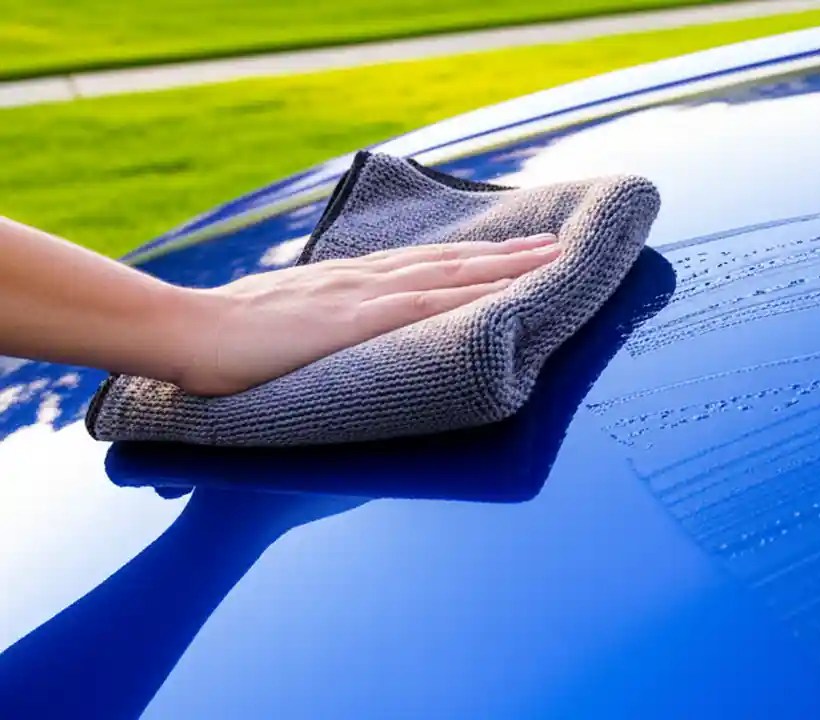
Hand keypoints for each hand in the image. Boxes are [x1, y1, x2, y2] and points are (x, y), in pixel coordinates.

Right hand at [170, 233, 559, 395]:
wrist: (188, 335)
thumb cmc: (231, 344)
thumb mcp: (290, 329)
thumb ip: (326, 333)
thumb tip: (343, 345)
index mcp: (351, 283)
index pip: (427, 265)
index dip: (474, 259)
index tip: (514, 252)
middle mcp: (365, 279)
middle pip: (450, 262)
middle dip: (507, 255)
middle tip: (557, 246)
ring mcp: (361, 296)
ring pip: (449, 275)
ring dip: (504, 266)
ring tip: (550, 258)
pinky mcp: (352, 320)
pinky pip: (424, 304)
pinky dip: (468, 294)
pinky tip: (504, 292)